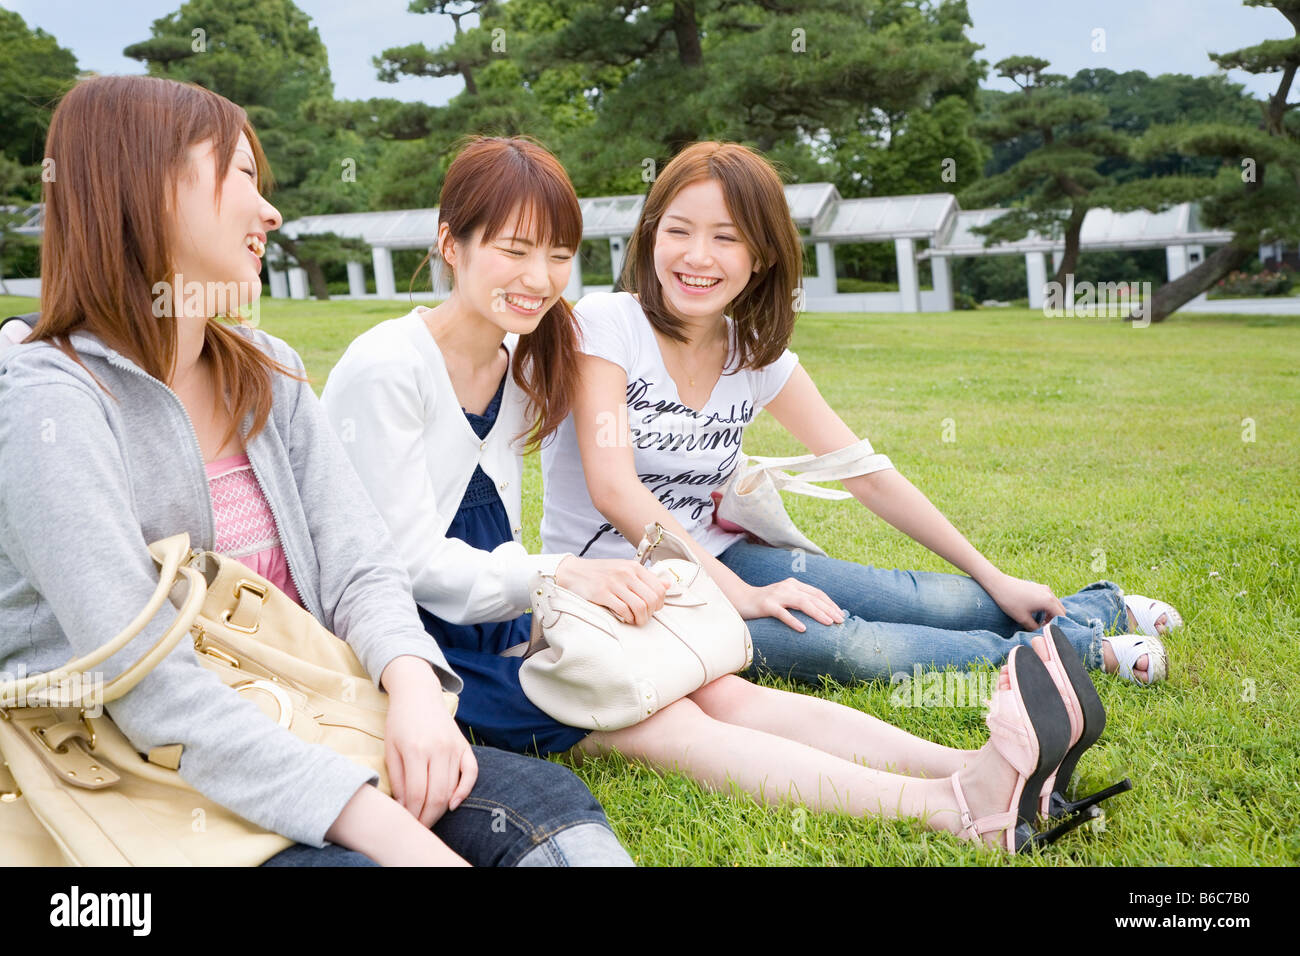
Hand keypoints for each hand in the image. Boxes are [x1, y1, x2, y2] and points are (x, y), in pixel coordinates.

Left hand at [380, 656, 477, 827]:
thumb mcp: (390, 749)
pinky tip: (454, 804)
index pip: (417, 794)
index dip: (412, 814)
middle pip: (437, 795)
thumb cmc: (399, 722)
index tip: (407, 824)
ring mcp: (454, 746)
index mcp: (415, 749)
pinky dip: (465, 791)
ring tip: (429, 819)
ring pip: (452, 788)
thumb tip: (404, 807)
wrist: (418, 693)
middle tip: (419, 828)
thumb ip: (398, 779)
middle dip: (428, 818)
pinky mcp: (464, 745)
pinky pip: (472, 772)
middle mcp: (438, 749)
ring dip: (441, 810)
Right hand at [554, 556, 668, 625]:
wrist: (573, 572)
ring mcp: (614, 583)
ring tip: (635, 620)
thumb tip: (667, 584)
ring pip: (640, 606)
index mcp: (634, 567)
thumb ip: (645, 578)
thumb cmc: (600, 573)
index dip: (659, 603)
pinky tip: (624, 618)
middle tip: (643, 617)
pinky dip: (627, 618)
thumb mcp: (624, 569)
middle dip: (651, 613)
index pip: (659, 588)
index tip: (652, 609)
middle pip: (652, 599)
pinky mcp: (602, 593)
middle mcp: (626, 573)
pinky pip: (623, 610)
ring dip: (640, 619)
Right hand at [728, 579, 845, 632]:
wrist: (740, 599)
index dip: (830, 603)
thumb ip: (799, 602)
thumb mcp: (785, 599)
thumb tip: (820, 615)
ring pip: (802, 603)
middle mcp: (787, 587)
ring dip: (817, 613)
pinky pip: (782, 613)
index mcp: (794, 584)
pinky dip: (793, 620)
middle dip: (829, 609)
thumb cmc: (765, 603)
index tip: (841, 615)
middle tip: (840, 621)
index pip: (817, 593)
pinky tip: (803, 629)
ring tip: (829, 623)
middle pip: (812, 598)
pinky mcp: (766, 605)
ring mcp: (777, 595)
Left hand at [982, 572, 1066, 630]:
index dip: (1057, 627)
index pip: (1061, 617)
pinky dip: (1047, 606)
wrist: (998, 584)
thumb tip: (1041, 633)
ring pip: (1055, 604)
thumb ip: (1035, 628)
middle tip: (1044, 629)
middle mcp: (1049, 593)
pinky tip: (1036, 613)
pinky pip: (1049, 598)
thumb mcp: (1022, 618)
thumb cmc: (1010, 601)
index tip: (1049, 634)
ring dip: (1051, 613)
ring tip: (1040, 622)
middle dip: (1055, 620)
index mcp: (1048, 601)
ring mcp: (1044, 588)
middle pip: (1061, 610)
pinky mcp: (1038, 587)